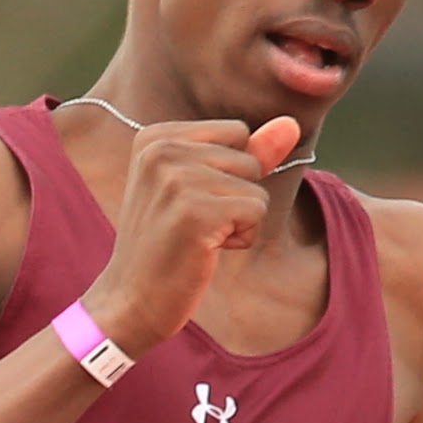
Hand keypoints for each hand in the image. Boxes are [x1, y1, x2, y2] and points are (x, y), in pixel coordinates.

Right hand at [82, 114, 300, 354]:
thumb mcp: (202, 188)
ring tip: (196, 237)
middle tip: (190, 225)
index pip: (237, 132)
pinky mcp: (196, 211)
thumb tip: (291, 124)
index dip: (228, 173)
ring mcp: (176, 179)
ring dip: (239, 221)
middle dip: (235, 197)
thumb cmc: (168, 245)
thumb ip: (247, 153)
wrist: (131, 299)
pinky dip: (241, 238)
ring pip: (255, 188)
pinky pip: (257, 211)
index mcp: (156, 136)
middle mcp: (161, 150)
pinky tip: (205, 250)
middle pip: (249, 159)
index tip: (188, 201)